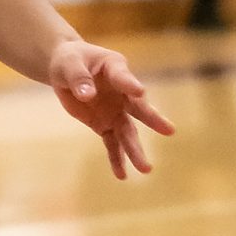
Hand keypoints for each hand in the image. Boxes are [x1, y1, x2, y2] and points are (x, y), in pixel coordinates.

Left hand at [47, 38, 173, 179]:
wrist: (67, 70)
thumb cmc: (71, 60)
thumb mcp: (69, 64)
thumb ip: (78, 78)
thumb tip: (86, 95)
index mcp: (115, 69)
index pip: (123, 77)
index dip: (130, 84)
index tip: (140, 91)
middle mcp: (122, 93)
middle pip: (138, 108)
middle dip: (152, 118)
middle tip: (169, 130)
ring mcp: (115, 110)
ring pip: (128, 132)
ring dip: (135, 150)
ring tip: (146, 169)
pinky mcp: (104, 124)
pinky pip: (111, 143)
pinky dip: (116, 159)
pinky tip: (121, 175)